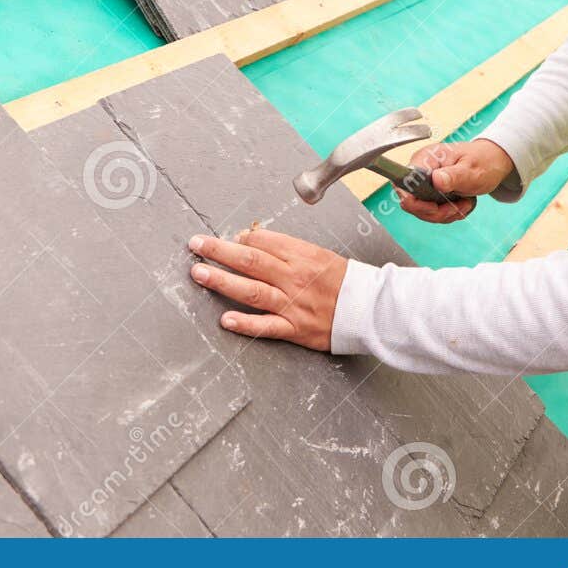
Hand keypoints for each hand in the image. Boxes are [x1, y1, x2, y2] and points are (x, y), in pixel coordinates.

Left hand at [188, 228, 346, 350]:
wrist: (370, 309)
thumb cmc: (344, 281)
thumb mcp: (318, 254)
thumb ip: (285, 248)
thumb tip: (250, 239)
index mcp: (301, 256)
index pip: (264, 242)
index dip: (241, 239)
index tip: (227, 238)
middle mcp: (294, 277)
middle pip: (251, 261)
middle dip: (220, 251)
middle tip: (197, 245)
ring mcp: (293, 304)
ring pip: (253, 290)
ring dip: (223, 281)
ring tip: (200, 274)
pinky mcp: (295, 328)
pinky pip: (267, 326)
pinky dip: (246, 323)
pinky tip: (226, 319)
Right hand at [397, 138, 514, 223]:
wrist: (491, 163)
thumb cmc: (482, 161)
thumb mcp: (471, 170)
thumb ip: (454, 176)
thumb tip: (436, 180)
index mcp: (425, 159)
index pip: (404, 183)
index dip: (415, 201)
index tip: (436, 206)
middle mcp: (420, 171)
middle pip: (411, 202)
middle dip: (436, 212)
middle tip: (458, 206)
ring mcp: (425, 184)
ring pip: (423, 212)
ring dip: (446, 214)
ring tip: (465, 203)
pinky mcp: (431, 194)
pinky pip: (433, 213)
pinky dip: (449, 214)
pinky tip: (462, 204)